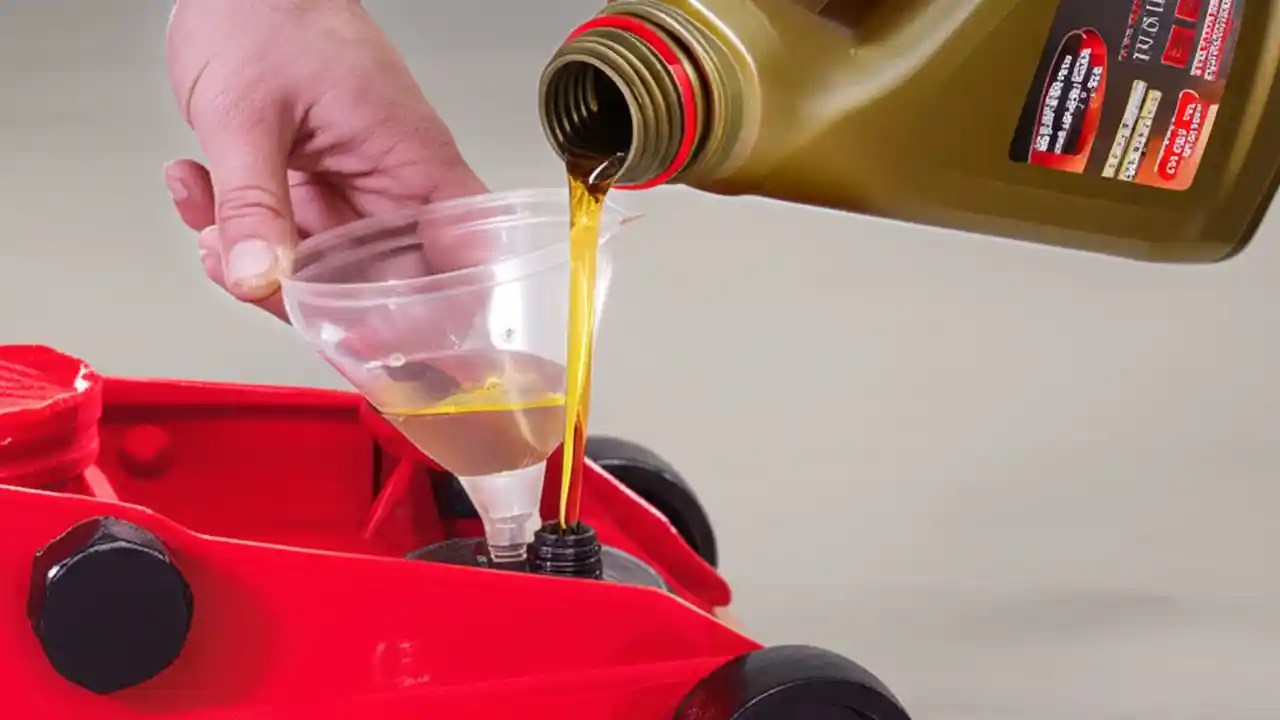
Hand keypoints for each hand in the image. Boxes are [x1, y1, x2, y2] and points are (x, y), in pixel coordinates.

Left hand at [162, 0, 485, 318]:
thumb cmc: (272, 13)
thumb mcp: (248, 113)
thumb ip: (253, 203)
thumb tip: (258, 278)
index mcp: (416, 166)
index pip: (463, 263)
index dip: (436, 318)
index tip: (381, 344)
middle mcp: (394, 189)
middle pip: (384, 287)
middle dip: (311, 300)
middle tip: (253, 281)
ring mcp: (353, 194)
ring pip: (324, 273)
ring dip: (256, 262)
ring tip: (209, 222)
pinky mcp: (313, 192)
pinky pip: (284, 242)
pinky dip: (235, 232)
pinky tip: (200, 191)